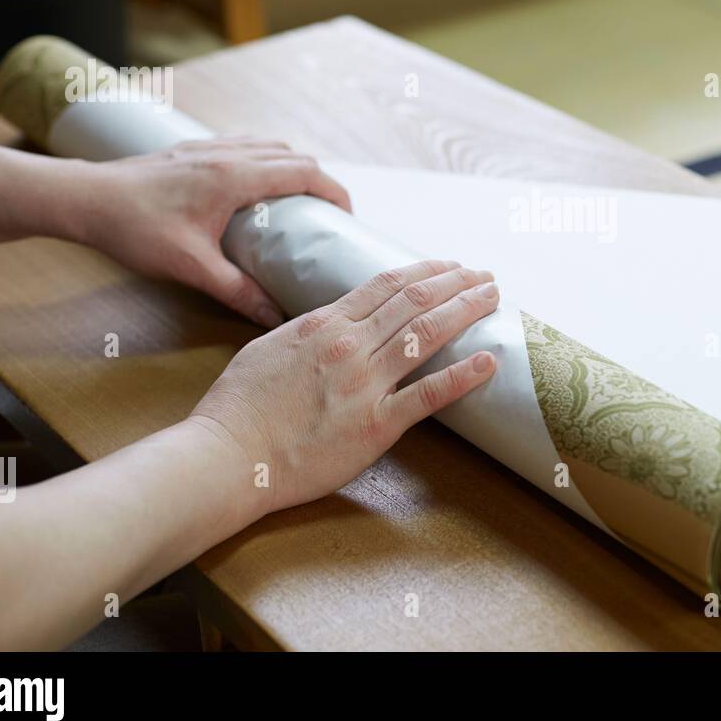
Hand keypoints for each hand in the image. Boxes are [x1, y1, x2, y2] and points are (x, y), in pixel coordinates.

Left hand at [75, 137, 352, 327]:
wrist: (84, 199)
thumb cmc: (135, 229)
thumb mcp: (191, 267)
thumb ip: (237, 291)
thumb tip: (273, 317)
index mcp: (235, 177)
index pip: (304, 171)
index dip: (334, 191)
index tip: (346, 216)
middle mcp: (227, 153)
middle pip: (292, 155)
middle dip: (317, 181)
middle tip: (324, 215)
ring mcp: (208, 147)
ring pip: (268, 145)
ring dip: (290, 166)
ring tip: (294, 201)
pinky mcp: (191, 149)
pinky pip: (243, 144)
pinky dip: (263, 159)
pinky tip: (252, 186)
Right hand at [188, 259, 499, 515]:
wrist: (227, 455)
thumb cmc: (238, 408)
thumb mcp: (269, 349)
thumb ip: (307, 332)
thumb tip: (329, 322)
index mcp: (324, 324)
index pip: (386, 285)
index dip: (424, 271)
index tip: (448, 265)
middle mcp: (349, 345)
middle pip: (414, 301)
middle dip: (456, 282)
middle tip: (484, 275)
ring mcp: (364, 383)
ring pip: (427, 334)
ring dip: (466, 311)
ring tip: (493, 298)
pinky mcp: (375, 424)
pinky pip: (428, 394)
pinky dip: (462, 375)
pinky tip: (489, 362)